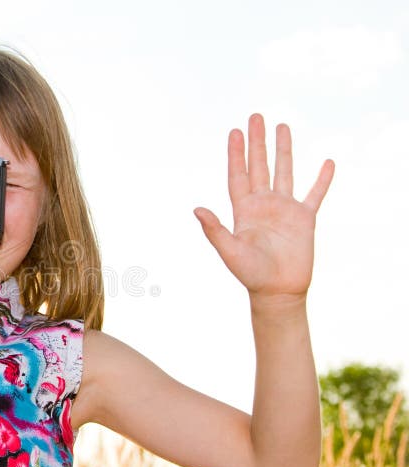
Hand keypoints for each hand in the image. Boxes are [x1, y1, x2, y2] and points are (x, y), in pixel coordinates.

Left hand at [193, 114, 333, 301]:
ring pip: (285, 172)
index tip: (234, 131)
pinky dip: (322, 179)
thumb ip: (215, 230)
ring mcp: (285, 210)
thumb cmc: (250, 274)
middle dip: (257, 142)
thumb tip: (197, 209)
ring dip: (284, 150)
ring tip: (283, 126)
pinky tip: (327, 162)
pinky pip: (315, 194)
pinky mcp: (305, 219)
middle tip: (256, 116)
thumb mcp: (230, 251)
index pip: (238, 174)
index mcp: (243, 210)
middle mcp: (263, 205)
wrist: (277, 292)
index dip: (236, 153)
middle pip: (259, 166)